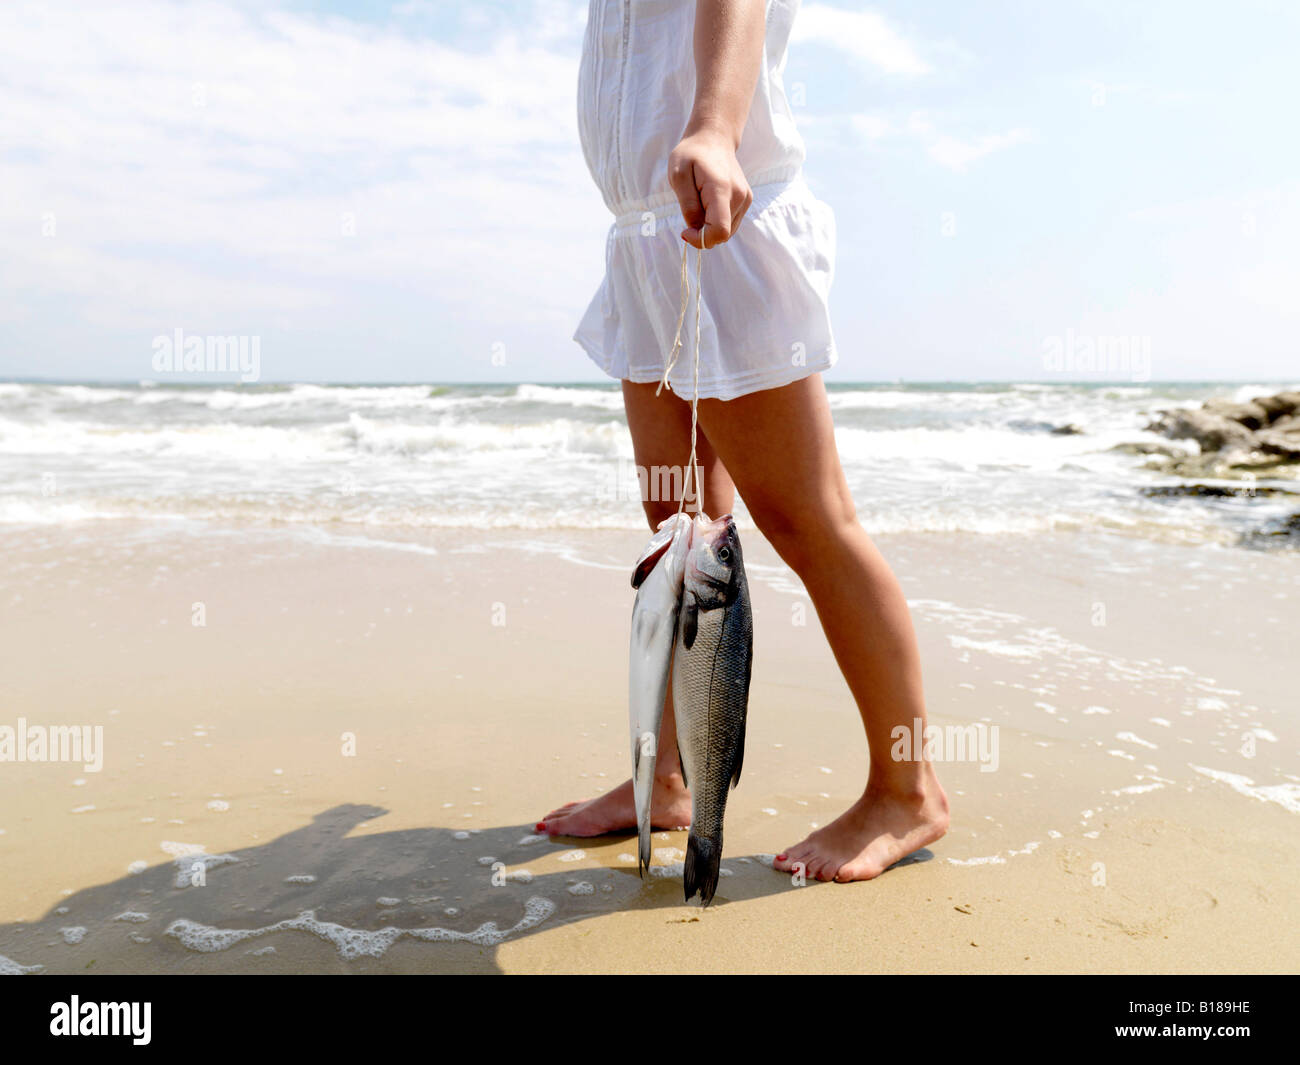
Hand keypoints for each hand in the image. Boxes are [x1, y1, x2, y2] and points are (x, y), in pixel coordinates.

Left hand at [667, 127, 753, 248]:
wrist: (713, 139)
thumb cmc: (691, 154)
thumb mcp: (678, 175)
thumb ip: (687, 204)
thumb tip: (696, 228)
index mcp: (722, 189)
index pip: (719, 231)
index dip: (701, 239)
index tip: (684, 231)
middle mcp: (739, 196)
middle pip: (722, 234)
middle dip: (702, 233)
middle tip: (689, 211)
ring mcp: (745, 199)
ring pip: (726, 232)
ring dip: (709, 226)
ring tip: (699, 202)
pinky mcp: (746, 201)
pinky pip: (729, 224)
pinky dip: (715, 221)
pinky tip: (708, 203)